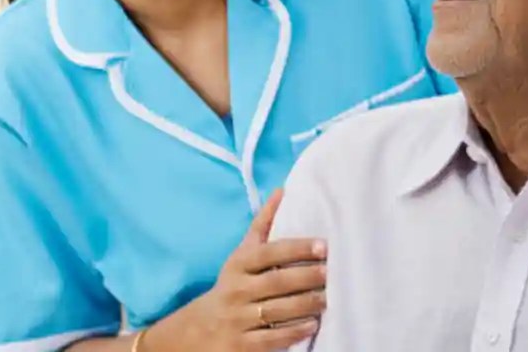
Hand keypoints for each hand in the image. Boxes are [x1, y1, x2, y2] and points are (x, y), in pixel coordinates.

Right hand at [144, 189, 326, 351]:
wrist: (195, 332)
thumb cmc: (229, 287)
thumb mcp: (240, 256)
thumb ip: (262, 225)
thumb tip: (282, 191)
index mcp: (238, 265)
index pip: (268, 253)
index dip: (296, 248)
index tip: (323, 246)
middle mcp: (237, 291)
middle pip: (276, 282)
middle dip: (306, 277)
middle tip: (331, 273)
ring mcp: (238, 319)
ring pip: (277, 310)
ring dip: (306, 305)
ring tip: (328, 299)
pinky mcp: (242, 345)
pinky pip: (273, 338)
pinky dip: (295, 331)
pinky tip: (312, 325)